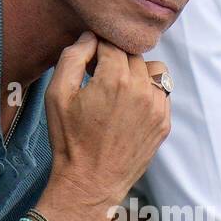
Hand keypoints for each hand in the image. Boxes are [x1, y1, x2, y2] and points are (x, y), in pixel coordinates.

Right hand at [42, 31, 171, 216]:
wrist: (90, 183)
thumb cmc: (69, 139)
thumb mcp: (57, 95)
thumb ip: (73, 57)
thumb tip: (89, 37)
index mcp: (115, 78)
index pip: (111, 43)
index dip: (96, 48)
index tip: (87, 63)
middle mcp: (142, 89)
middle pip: (132, 55)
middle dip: (115, 60)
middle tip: (98, 77)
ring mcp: (157, 107)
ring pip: (153, 70)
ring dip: (136, 73)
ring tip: (117, 90)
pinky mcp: (164, 123)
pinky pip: (161, 93)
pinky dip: (147, 92)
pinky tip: (128, 107)